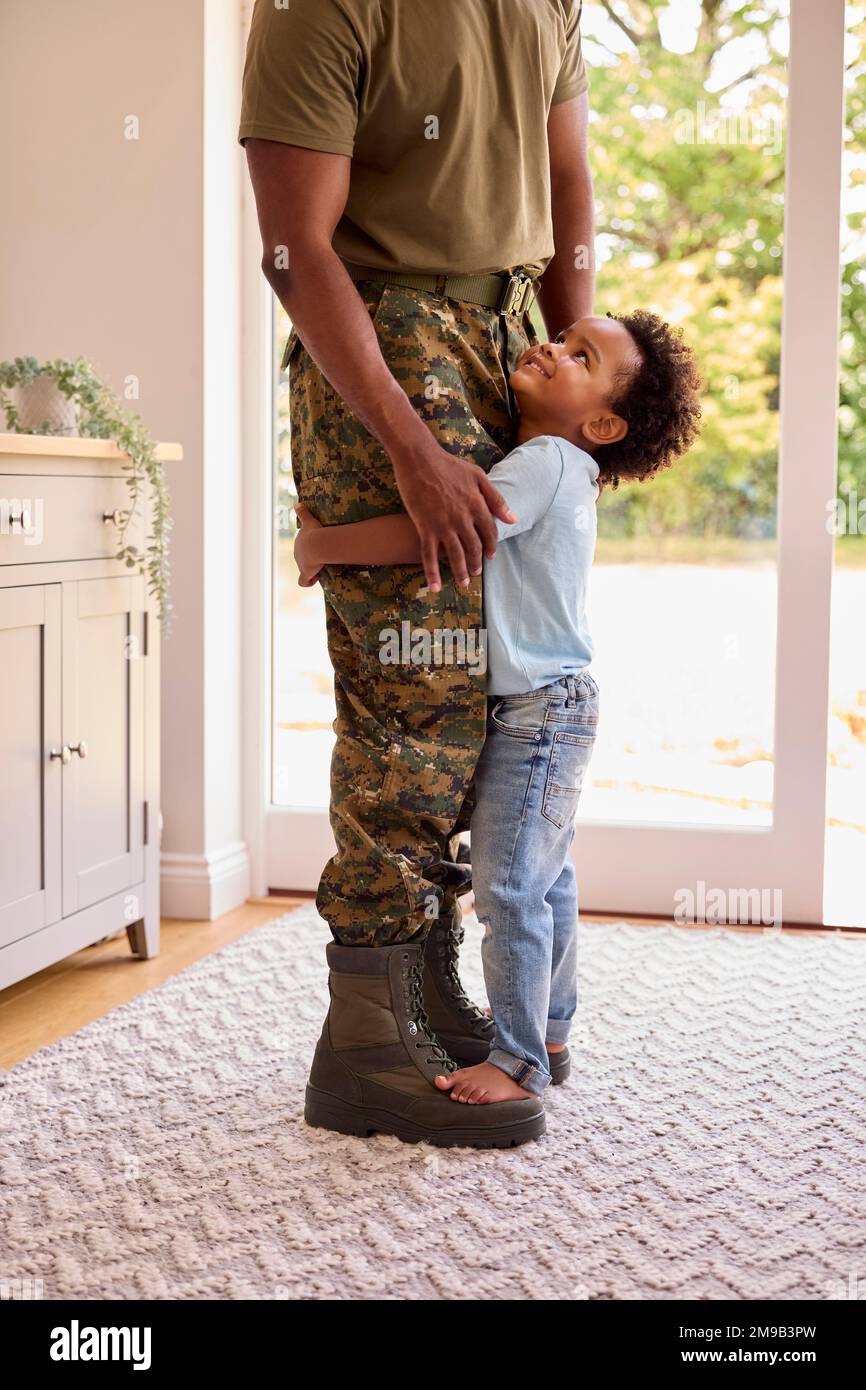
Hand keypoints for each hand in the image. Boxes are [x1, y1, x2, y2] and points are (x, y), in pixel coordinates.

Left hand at [293, 502, 323, 586]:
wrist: (317, 544)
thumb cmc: (315, 532)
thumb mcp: (308, 521)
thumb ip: (303, 513)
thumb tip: (297, 504)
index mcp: (298, 543)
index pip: (302, 548)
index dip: (310, 549)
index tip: (318, 549)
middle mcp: (297, 554)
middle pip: (303, 559)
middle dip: (312, 560)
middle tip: (323, 558)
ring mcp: (301, 564)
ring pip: (305, 570)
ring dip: (313, 570)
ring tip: (322, 567)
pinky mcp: (305, 573)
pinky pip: (304, 581)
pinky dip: (309, 581)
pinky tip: (316, 578)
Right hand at [390, 442, 516, 591]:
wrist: (419, 459)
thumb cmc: (448, 465)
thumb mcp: (478, 476)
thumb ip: (496, 498)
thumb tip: (513, 518)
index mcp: (476, 505)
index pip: (489, 532)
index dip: (491, 545)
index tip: (491, 556)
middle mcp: (462, 519)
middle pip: (474, 547)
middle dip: (477, 563)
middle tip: (477, 572)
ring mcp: (443, 525)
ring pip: (455, 555)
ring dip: (461, 572)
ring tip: (464, 583)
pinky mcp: (425, 527)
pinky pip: (429, 555)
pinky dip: (432, 573)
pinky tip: (435, 586)